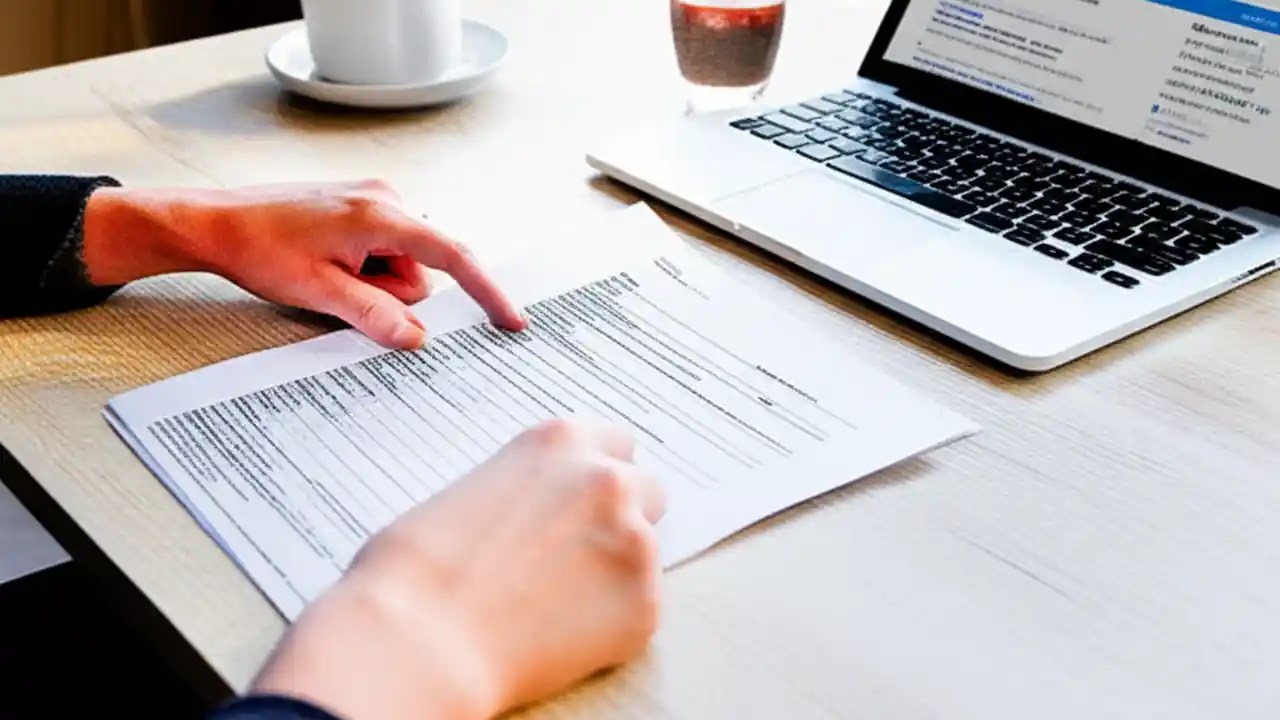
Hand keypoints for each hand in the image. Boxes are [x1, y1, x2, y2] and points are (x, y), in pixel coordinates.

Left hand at [82, 180, 525, 348]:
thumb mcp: (320, 293)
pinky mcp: (359, 207)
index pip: (454, 257)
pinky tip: (328, 266)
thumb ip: (375, 316)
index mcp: (383, 215)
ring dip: (375, 283)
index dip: (487, 293)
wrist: (214, 222)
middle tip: (343, 292)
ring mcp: (373, 200)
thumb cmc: (260, 248)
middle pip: (423, 268)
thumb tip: (418, 338)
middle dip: (394, 293)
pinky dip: (366, 269)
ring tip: (327, 276)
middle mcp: (386, 199)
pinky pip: (384, 250)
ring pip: (402, 264)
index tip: (511, 321)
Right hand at [250, 418, 666, 719]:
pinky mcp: (644, 605)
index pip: (616, 443)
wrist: (419, 639)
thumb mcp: (472, 489)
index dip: (598, 475)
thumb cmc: (417, 571)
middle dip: (619, 517)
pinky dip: (608, 623)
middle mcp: (608, 482)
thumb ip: (528, 488)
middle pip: (646, 489)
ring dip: (614, 569)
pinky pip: (637, 609)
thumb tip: (541, 511)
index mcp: (561, 442)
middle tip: (576, 553)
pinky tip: (556, 633)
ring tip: (552, 601)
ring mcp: (635, 543)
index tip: (586, 500)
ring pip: (645, 552)